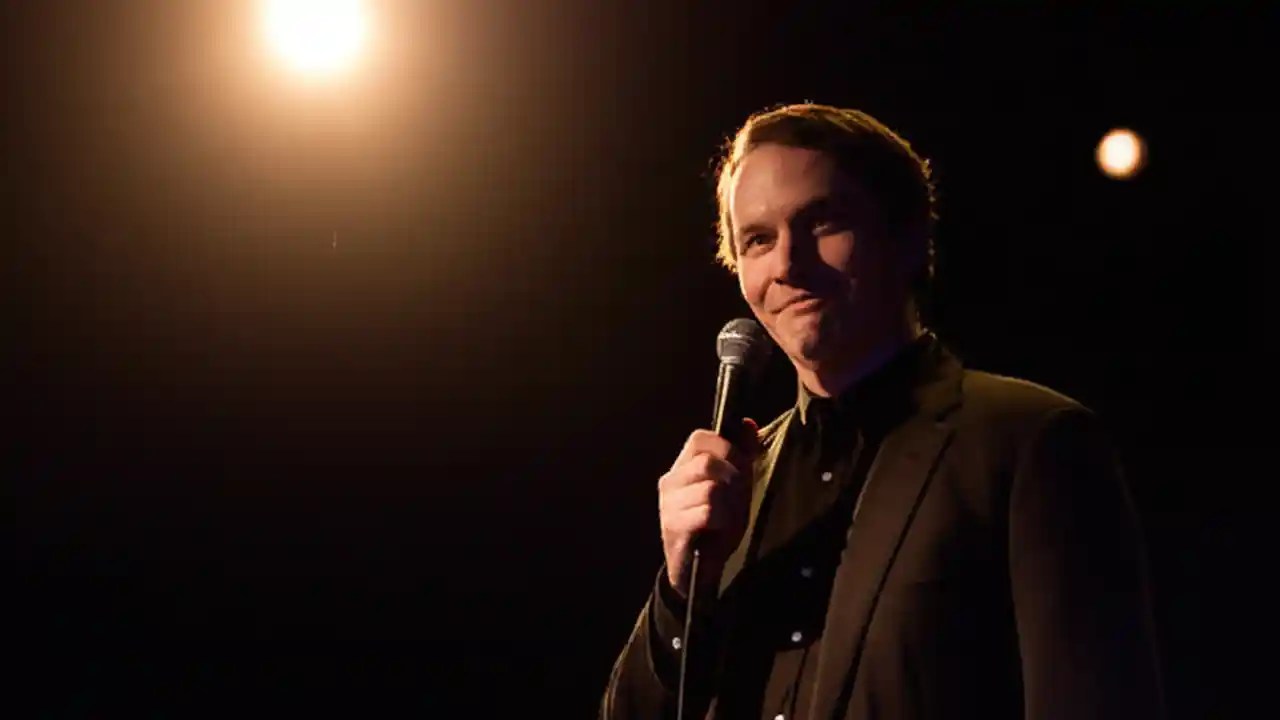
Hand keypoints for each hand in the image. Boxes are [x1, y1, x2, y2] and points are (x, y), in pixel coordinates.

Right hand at [658, 418, 759, 598]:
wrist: (698, 573)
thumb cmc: (716, 527)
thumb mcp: (734, 488)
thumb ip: (741, 455)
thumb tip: (747, 423)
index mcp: (682, 468)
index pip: (700, 438)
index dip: (728, 449)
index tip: (741, 470)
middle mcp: (670, 482)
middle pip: (708, 462)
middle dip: (734, 480)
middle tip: (738, 500)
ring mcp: (669, 505)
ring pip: (711, 488)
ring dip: (731, 505)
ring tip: (729, 520)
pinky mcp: (674, 527)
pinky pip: (708, 512)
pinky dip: (723, 521)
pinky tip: (720, 532)